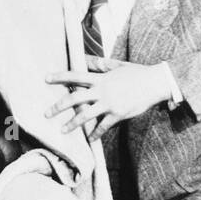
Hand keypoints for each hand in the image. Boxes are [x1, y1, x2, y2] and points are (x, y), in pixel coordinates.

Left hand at [45, 58, 171, 138]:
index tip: (45, 78)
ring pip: (86, 115)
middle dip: (59, 106)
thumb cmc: (137, 73)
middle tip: (46, 113)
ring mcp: (110, 103)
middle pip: (75, 98)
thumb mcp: (118, 66)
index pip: (75, 76)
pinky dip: (96, 133)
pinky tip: (89, 138)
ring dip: (73, 124)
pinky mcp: (119, 114)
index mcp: (101, 78)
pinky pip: (104, 126)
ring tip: (62, 130)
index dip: (60, 77)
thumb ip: (102, 66)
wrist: (155, 83)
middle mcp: (102, 91)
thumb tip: (88, 61)